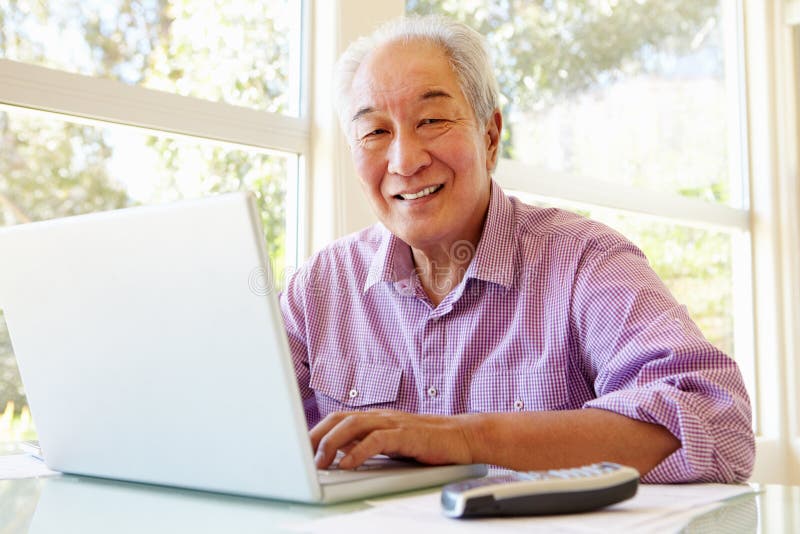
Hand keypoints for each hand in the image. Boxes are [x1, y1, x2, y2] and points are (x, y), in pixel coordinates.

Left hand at [309, 410, 474, 469]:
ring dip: (332, 444)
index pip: (338, 418)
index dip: (316, 431)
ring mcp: (394, 423)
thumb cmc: (428, 442)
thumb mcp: (392, 444)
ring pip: (354, 425)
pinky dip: (359, 452)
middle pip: (340, 418)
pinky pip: (377, 440)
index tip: (299, 448)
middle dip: (317, 436)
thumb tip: (339, 454)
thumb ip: (367, 444)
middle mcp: (381, 416)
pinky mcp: (407, 435)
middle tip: (301, 456)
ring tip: (319, 463)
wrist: (463, 436)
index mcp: (376, 418)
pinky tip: (347, 464)